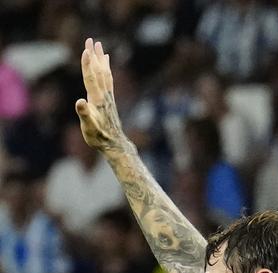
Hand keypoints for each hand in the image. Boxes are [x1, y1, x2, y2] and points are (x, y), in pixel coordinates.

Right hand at [76, 38, 127, 153]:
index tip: (86, 50)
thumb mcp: (89, 127)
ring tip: (99, 46)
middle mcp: (104, 95)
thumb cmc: (99, 137)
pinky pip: (108, 80)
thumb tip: (80, 102)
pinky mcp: (109, 100)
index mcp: (97, 99)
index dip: (87, 64)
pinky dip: (106, 69)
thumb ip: (85, 114)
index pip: (91, 78)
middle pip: (98, 71)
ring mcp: (108, 97)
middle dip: (94, 56)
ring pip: (105, 73)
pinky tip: (106, 63)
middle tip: (90, 40)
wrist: (114, 144)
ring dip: (101, 59)